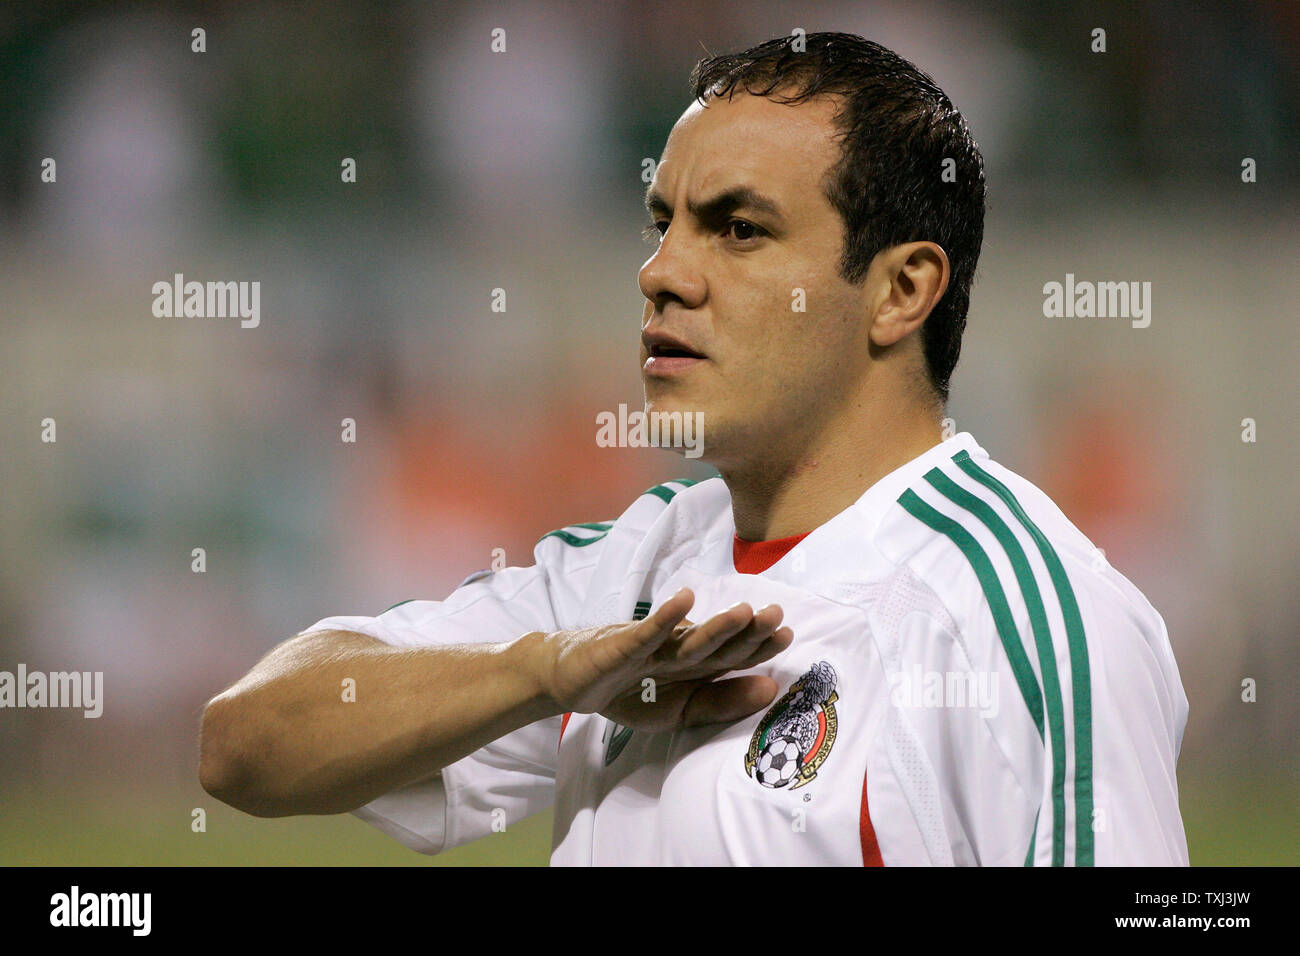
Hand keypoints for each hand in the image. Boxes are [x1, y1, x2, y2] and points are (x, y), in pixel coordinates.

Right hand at [537, 588, 791, 731]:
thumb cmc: (628, 693)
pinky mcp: (623, 644)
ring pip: (691, 638)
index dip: (761, 645)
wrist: (570, 681)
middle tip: (777, 615)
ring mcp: (653, 646)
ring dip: (718, 625)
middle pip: (720, 642)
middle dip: (749, 630)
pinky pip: (648, 632)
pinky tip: (685, 600)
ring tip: (745, 611)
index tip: (788, 635)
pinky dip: (666, 617)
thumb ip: (723, 704)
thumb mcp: (680, 712)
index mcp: (697, 666)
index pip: (736, 654)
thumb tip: (771, 688)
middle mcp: (680, 651)